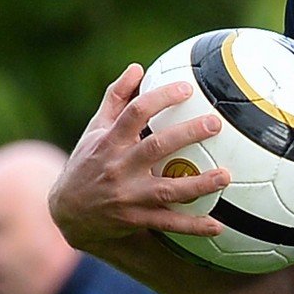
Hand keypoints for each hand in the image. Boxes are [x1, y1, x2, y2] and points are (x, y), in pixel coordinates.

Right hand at [48, 63, 229, 250]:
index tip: (187, 88)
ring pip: (166, 190)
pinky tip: (218, 225)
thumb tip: (137, 67)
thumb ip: (116, 99)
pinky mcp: (135, 219)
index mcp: (110, 142)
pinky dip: (193, 225)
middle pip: (156, 147)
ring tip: (226, 176)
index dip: (161, 98)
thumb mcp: (95, 130)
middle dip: (187, 134)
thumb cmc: (88, 162)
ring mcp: (127, 196)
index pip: (135, 112)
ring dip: (199, 184)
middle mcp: (118, 168)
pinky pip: (168, 223)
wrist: (67, 213)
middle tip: (215, 123)